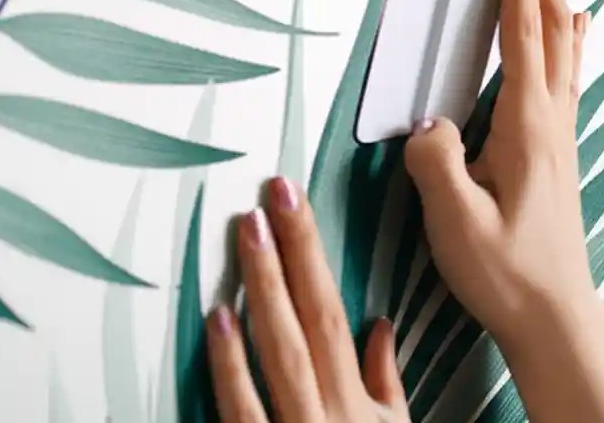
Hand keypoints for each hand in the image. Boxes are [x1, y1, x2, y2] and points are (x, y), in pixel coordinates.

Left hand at [205, 176, 407, 422]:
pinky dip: (230, 365)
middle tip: (268, 201)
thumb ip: (384, 383)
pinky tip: (219, 319)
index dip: (312, 256)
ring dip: (265, 292)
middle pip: (309, 322)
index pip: (333, 314)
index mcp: (358, 403)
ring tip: (249, 237)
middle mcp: (329, 413)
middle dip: (289, 256)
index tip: (294, 204)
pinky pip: (241, 409)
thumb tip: (380, 327)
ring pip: (281, 355)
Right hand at [404, 0, 594, 343]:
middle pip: (552, 19)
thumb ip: (437, 165)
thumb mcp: (456, 224)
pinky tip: (579, 23)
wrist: (555, 314)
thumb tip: (428, 124)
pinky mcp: (556, 146)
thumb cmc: (507, 274)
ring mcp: (560, 130)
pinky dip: (569, 32)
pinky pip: (566, 70)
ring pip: (564, 40)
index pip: (524, 29)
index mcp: (526, 125)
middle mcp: (551, 118)